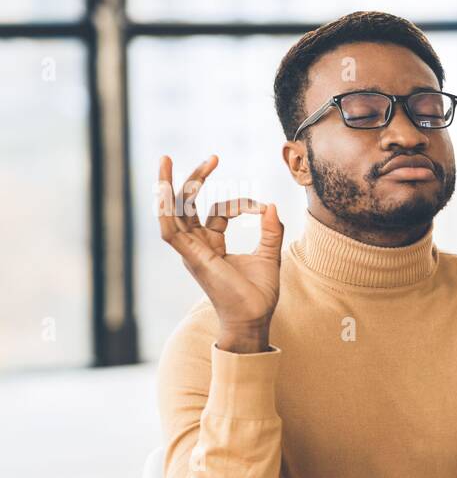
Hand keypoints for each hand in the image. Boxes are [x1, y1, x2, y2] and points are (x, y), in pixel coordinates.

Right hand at [156, 155, 283, 352]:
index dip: (240, 203)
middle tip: (212, 157)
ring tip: (165, 160)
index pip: (218, 212)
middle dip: (196, 179)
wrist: (254, 319)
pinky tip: (163, 188)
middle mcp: (197, 246)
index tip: (262, 206)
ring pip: (172, 213)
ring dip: (167, 186)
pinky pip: (170, 231)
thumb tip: (270, 205)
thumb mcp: (270, 256)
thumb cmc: (259, 295)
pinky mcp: (191, 257)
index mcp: (212, 245)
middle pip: (188, 205)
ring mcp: (191, 252)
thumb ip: (270, 231)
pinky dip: (165, 210)